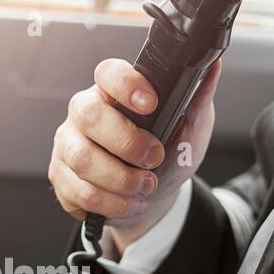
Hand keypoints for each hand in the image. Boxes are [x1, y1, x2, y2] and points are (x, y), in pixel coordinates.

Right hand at [49, 58, 221, 257]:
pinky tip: (130, 202)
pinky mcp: (61, 178)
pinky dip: (113, 204)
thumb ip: (197, 100)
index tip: (151, 103)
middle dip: (127, 142)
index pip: (108, 73)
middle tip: (154, 158)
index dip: (126, 85)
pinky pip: (81, 192)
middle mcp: (83, 113)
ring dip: (123, 180)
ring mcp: (68, 145)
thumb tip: (212, 69)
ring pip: (84, 160)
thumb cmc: (167, 155)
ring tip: (146, 187)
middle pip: (90, 116)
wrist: (153, 196)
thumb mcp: (189, 128)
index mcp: (112, 92)